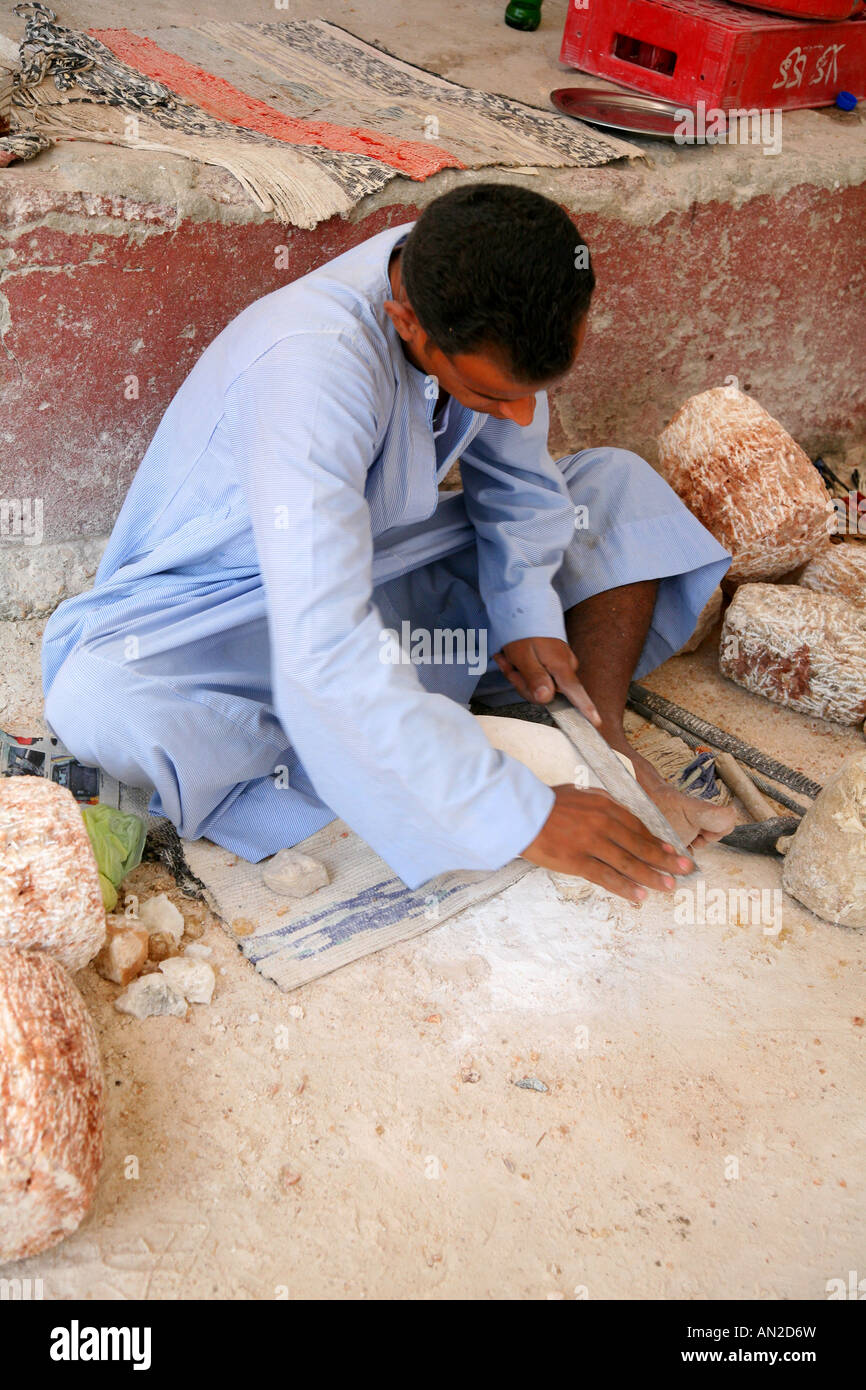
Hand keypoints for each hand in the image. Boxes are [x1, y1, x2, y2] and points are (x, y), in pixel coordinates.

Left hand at [494, 636, 600, 725]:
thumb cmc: (523, 632)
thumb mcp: (523, 656)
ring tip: (507, 658)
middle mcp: (566, 667)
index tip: (598, 723)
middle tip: (508, 666)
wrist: (524, 609)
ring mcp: (562, 665)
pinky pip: (539, 676)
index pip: (576, 692)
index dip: (586, 709)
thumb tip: (545, 698)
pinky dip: (523, 670)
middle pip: (547, 694)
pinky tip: (510, 659)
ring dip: (519, 676)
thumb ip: (535, 678)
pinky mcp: (556, 662)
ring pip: (540, 685)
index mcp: (561, 666)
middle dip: (523, 685)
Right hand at [522, 784, 693, 903]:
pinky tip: (639, 896)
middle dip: (665, 859)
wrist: (520, 811)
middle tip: (685, 869)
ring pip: (628, 863)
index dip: (657, 841)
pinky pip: (606, 877)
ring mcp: (591, 844)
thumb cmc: (548, 802)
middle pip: (640, 845)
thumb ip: (603, 804)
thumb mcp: (581, 794)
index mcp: (605, 806)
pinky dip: (624, 887)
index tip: (672, 851)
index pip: (638, 826)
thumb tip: (621, 815)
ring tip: (669, 886)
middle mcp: (603, 824)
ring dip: (651, 876)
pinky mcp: (577, 861)